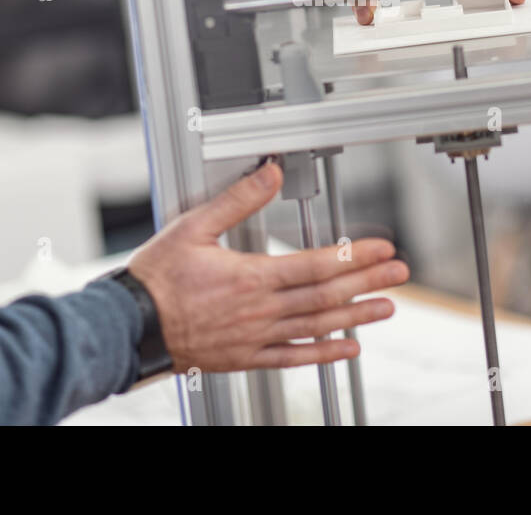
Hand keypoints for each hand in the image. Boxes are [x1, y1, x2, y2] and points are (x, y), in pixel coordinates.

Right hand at [127, 161, 407, 372]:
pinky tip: (347, 347)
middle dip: (367, 282)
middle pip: (326, 296)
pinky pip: (293, 357)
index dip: (354, 257)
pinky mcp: (246, 357)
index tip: (381, 249)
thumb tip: (269, 172)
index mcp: (250, 276)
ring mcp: (255, 337)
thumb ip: (236, 199)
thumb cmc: (157, 279)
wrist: (131, 326)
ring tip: (385, 308)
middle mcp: (260, 310)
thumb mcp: (193, 226)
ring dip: (356, 316)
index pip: (316, 265)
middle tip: (398, 275)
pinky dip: (324, 352)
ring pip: (316, 326)